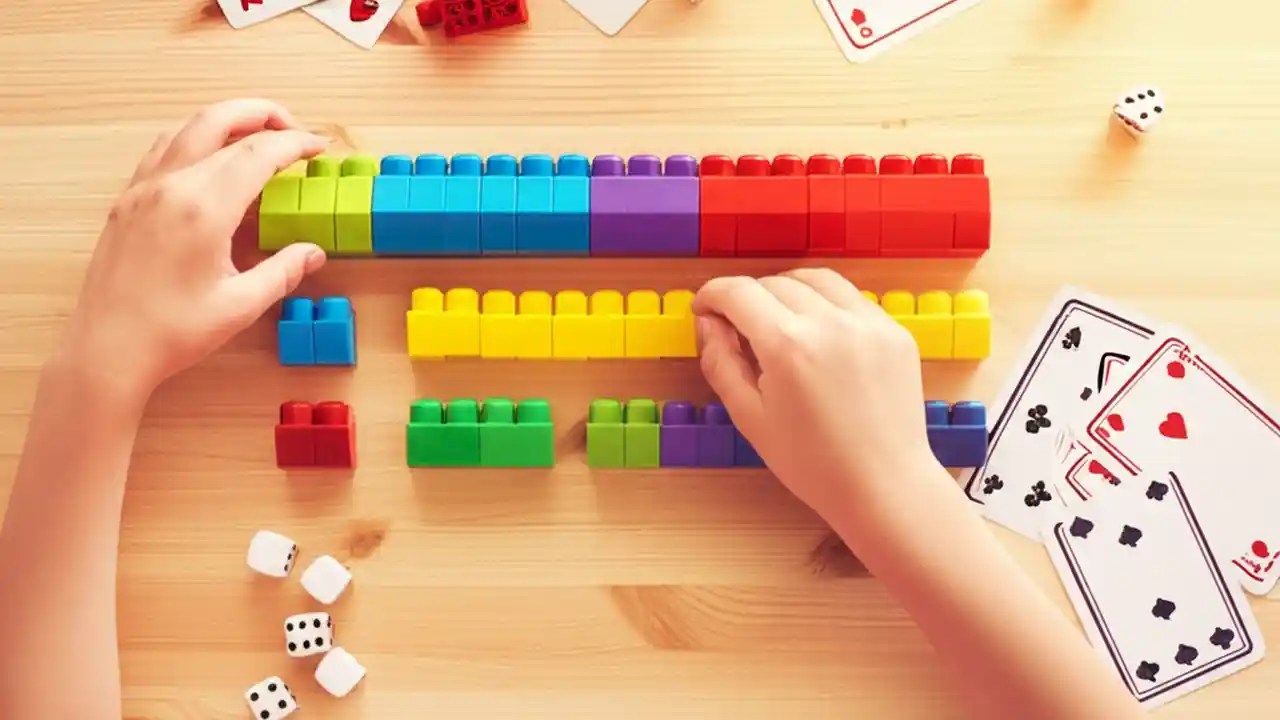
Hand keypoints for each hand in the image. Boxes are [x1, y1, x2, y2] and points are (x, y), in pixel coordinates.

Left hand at [59, 99, 329, 403]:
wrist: (107, 349)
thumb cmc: (173, 333)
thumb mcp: (240, 305)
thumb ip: (282, 271)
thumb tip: (313, 252)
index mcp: (204, 209)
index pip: (259, 153)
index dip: (295, 144)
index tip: (320, 147)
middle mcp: (170, 187)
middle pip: (220, 122)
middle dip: (263, 115)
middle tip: (294, 129)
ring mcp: (143, 190)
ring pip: (187, 129)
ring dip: (227, 122)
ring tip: (257, 137)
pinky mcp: (127, 202)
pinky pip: (162, 150)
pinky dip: (193, 139)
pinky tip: (209, 159)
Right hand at [693, 269, 941, 527]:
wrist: (883, 486)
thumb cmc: (811, 463)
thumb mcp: (749, 417)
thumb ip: (721, 362)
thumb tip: (708, 322)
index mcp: (787, 345)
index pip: (738, 293)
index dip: (712, 295)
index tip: (704, 308)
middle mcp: (829, 322)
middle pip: (774, 283)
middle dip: (747, 298)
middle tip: (738, 327)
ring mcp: (868, 323)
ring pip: (815, 280)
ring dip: (787, 290)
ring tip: (778, 320)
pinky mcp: (893, 332)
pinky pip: (850, 298)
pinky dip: (825, 304)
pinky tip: (818, 334)